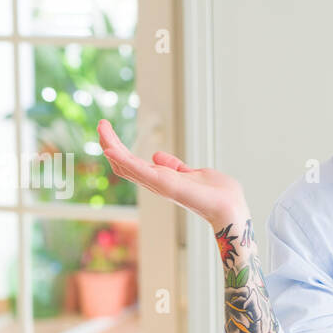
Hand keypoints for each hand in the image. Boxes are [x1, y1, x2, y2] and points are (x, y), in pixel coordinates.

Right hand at [97, 119, 246, 228]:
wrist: (231, 206)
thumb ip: (176, 166)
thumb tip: (158, 156)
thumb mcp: (193, 173)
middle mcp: (156, 183)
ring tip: (102, 128)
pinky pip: (138, 170)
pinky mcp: (164, 183)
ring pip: (126, 165)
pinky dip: (122, 158)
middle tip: (101, 125)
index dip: (119, 149)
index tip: (109, 131)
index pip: (132, 165)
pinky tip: (110, 147)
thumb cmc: (217, 194)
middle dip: (110, 144)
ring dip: (112, 146)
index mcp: (162, 179)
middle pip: (123, 165)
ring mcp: (158, 184)